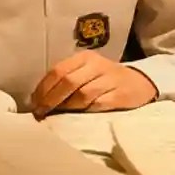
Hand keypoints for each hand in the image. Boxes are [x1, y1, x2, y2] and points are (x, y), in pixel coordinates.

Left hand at [29, 51, 157, 118]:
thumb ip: (65, 81)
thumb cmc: (104, 80)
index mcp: (85, 57)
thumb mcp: (85, 72)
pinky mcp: (120, 95)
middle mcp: (97, 65)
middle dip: (51, 99)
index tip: (34, 103)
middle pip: (68, 82)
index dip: (44, 88)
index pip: (58, 70)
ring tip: (57, 115)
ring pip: (82, 94)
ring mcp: (110, 80)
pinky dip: (85, 111)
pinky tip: (77, 116)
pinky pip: (97, 105)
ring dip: (66, 107)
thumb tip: (38, 100)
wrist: (139, 82)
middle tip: (42, 113)